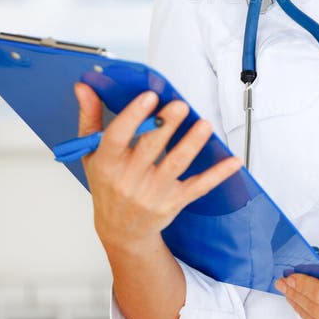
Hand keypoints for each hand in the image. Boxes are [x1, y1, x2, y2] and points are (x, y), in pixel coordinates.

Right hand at [75, 83, 240, 252]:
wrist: (121, 230)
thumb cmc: (108, 186)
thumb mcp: (91, 154)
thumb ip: (90, 118)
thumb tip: (85, 87)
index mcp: (108, 163)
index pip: (117, 138)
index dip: (132, 117)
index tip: (148, 97)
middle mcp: (130, 179)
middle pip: (150, 148)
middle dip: (166, 125)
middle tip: (180, 105)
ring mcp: (154, 192)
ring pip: (176, 164)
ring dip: (191, 144)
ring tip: (204, 124)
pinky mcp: (175, 201)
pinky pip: (199, 186)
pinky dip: (217, 174)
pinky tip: (233, 161)